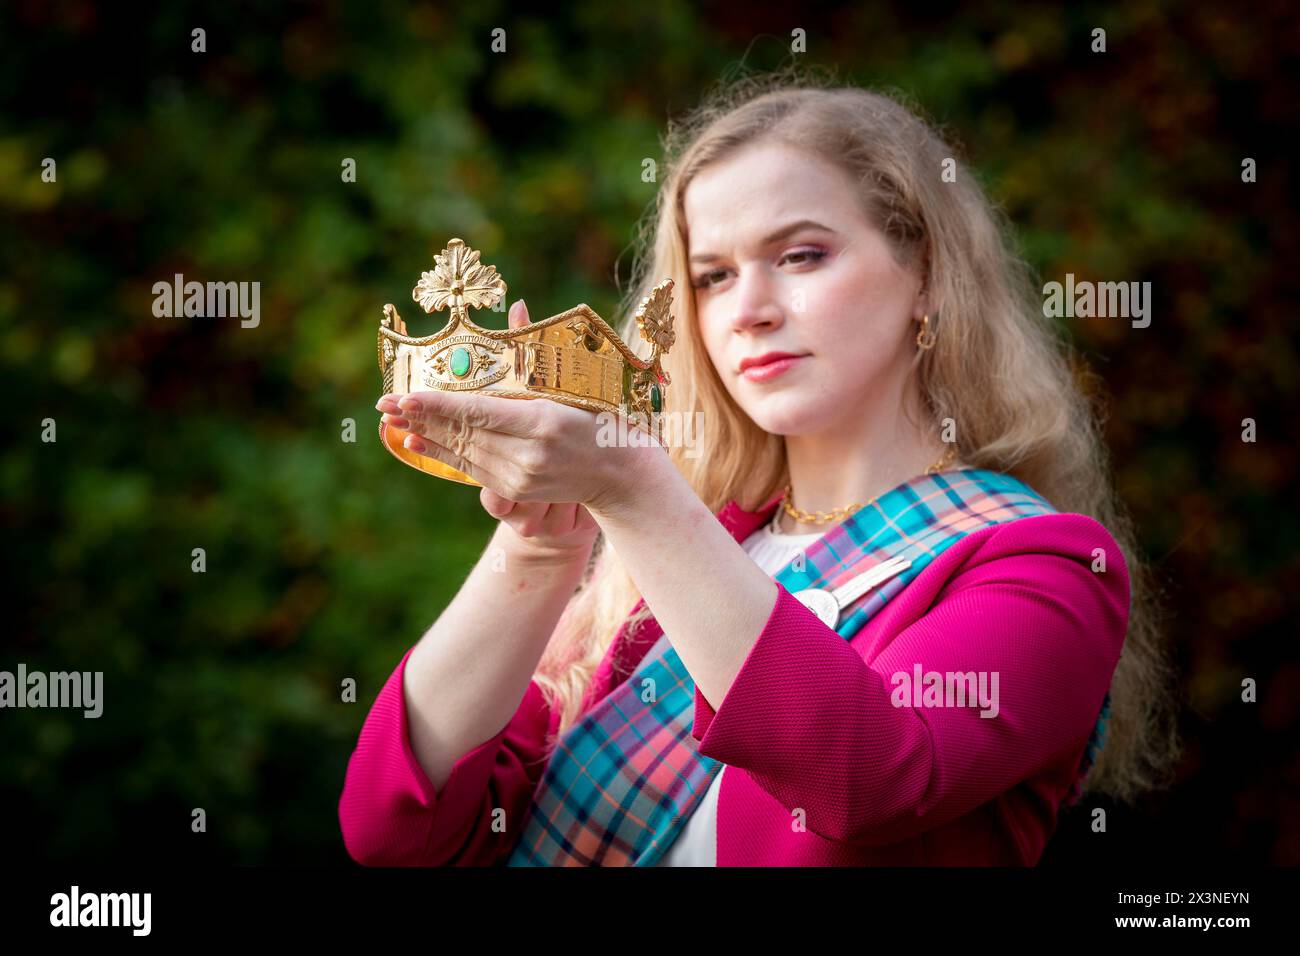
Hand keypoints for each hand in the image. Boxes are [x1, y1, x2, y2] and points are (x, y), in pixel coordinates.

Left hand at [375, 299, 647, 539]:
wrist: (621, 473)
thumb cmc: (600, 418)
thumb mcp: (571, 385)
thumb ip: (534, 353)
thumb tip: (516, 307)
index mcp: (543, 422)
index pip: (478, 412)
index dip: (438, 405)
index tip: (406, 396)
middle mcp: (528, 454)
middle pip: (463, 433)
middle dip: (421, 419)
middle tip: (385, 406)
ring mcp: (522, 477)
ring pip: (463, 452)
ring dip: (427, 435)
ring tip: (396, 422)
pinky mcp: (518, 491)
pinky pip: (473, 470)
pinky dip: (444, 454)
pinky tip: (421, 442)